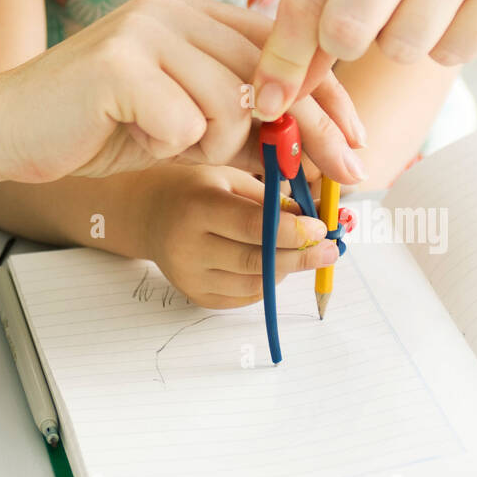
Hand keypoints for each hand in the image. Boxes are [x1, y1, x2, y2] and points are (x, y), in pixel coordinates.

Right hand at [0, 0, 364, 185]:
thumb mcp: (182, 118)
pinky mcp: (119, 65)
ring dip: (208, 147)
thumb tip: (316, 141)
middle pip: (269, 72)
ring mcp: (144, 31)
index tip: (355, 139)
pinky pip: (185, 125)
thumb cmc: (94, 128)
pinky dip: (166, 148)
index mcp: (188, 12)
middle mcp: (171, 9)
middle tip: (324, 179)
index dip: (325, 92)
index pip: (280, 43)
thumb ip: (238, 113)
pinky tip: (131, 137)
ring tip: (164, 143)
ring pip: (231, 105)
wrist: (8, 130)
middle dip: (300, 135)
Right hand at [138, 164, 338, 308]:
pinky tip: (273, 266)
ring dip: (286, 271)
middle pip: (257, 261)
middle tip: (329, 250)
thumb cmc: (195, 190)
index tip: (320, 229)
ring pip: (254, 285)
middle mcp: (189, 246)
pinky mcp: (195, 296)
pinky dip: (267, 283)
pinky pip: (243, 297)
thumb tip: (314, 219)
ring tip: (300, 254)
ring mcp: (190, 277)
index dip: (293, 231)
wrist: (148, 215)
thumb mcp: (229, 178)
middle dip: (300, 257)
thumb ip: (269, 199)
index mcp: (198, 207)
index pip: (253, 227)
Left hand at [251, 0, 476, 119]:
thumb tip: (277, 100)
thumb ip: (306, 14)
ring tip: (405, 0)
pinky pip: (451, 56)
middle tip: (352, 24)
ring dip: (394, 40)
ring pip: (403, 50)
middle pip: (349, 30)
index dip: (282, 61)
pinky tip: (442, 4)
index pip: (306, 1)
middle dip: (340, 44)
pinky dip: (438, 43)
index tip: (266, 102)